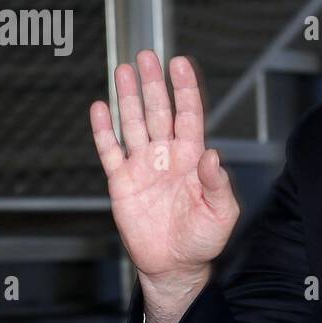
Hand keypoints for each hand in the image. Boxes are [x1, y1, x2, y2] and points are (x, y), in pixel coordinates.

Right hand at [90, 50, 239, 294]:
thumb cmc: (202, 240)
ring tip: (124, 70)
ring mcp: (143, 166)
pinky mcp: (121, 183)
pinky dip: (103, 130)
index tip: (180, 63)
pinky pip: (110, 151)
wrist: (174, 266)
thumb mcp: (221, 213)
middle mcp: (166, 156)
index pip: (188, 115)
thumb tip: (212, 155)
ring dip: (128, 97)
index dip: (184, 89)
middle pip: (158, 111)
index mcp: (192, 158)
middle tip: (147, 56)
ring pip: (133, 123)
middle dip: (153, 83)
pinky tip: (100, 108)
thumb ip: (218, 183)